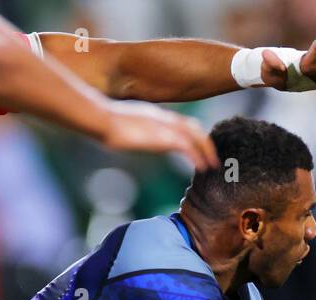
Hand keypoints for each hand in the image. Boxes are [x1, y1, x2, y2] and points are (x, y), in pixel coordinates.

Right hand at [100, 100, 218, 170]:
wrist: (103, 119)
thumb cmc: (105, 123)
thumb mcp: (121, 124)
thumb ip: (130, 128)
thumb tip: (125, 135)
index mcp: (155, 115)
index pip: (181, 123)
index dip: (193, 134)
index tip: (198, 146)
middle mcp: (164, 118)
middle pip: (193, 127)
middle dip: (204, 142)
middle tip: (212, 157)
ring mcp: (165, 126)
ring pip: (195, 136)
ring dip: (206, 150)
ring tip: (213, 164)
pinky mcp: (163, 137)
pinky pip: (188, 147)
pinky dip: (198, 156)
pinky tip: (203, 167)